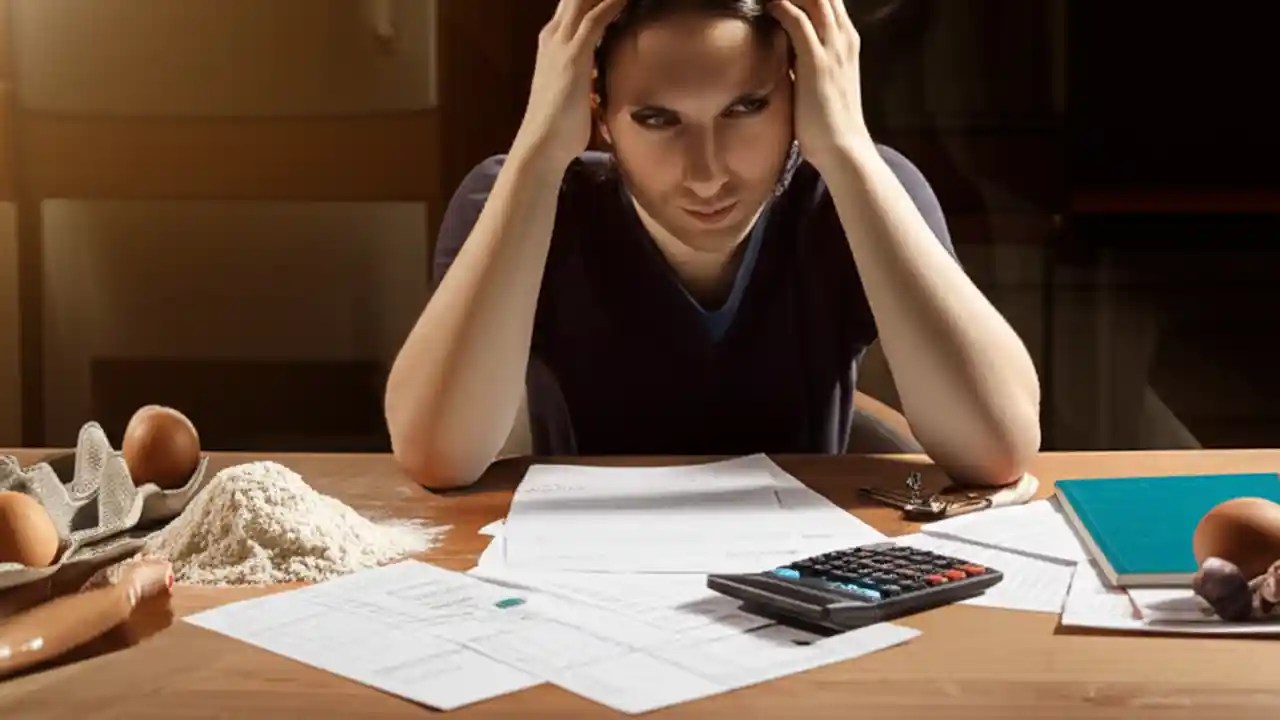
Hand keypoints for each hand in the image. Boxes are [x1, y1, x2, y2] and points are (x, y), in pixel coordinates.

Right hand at [511, 0, 626, 171]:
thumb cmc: (559, 125)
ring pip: (583, 0)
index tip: (618, 1)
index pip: (572, 6)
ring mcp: (561, 43)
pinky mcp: (574, 55)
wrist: (541, 143)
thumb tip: (600, 76)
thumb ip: (585, 75)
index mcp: (551, 42)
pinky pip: (595, 18)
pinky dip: (613, 4)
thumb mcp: (573, 90)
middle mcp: (553, 36)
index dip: (593, 0)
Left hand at [767, 0, 872, 169]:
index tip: (787, 1)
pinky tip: (769, 7)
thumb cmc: (828, 119)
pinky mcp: (817, 62)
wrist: (842, 146)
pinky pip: (798, 21)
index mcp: (847, 41)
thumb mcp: (820, 80)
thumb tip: (785, 53)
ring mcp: (833, 48)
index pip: (831, 2)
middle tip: (775, 0)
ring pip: (816, 0)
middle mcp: (844, 38)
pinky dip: (782, 8)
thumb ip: (806, 61)